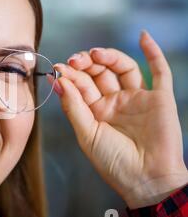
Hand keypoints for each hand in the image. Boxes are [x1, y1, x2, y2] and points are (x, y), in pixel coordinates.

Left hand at [54, 31, 187, 208]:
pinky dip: (153, 52)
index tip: (58, 68)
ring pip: (123, 68)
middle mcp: (115, 101)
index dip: (70, 75)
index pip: (81, 85)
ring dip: (109, 57)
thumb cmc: (113, 162)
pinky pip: (159, 71)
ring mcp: (137, 98)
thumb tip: (58, 79)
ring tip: (95, 53)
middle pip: (100, 73)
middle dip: (86, 63)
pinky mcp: (160, 98)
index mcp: (95, 111)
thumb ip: (73, 106)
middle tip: (75, 60)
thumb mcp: (86, 134)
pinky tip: (143, 36)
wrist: (146, 179)